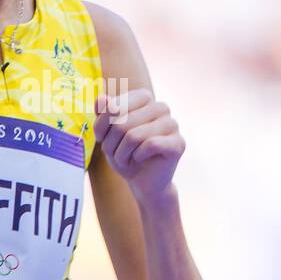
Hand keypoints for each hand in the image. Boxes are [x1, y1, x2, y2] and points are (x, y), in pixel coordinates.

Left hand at [93, 87, 184, 203]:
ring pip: (133, 136)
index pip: (113, 107)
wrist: (142, 181)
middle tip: (114, 153)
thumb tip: (101, 98)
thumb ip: (103, 114)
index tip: (103, 139)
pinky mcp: (178, 143)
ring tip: (125, 159)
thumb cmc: (124, 153)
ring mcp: (172, 124)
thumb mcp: (106, 133)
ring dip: (121, 154)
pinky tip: (140, 159)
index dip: (101, 126)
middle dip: (110, 143)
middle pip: (122, 122)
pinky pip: (149, 145)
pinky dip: (137, 156)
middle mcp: (161, 107)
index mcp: (144, 98)